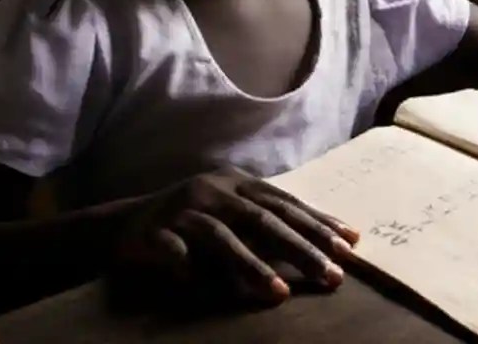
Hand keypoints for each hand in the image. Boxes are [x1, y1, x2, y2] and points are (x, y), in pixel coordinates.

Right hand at [114, 168, 358, 304]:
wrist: (128, 224)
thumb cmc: (196, 221)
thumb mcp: (237, 213)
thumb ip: (279, 223)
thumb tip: (342, 239)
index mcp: (237, 183)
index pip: (285, 204)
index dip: (317, 224)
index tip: (349, 247)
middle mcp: (213, 191)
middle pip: (262, 219)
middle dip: (299, 248)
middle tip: (329, 275)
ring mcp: (181, 210)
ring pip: (221, 237)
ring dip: (251, 266)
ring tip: (279, 294)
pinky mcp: (152, 232)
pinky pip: (173, 251)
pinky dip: (187, 266)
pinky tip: (199, 283)